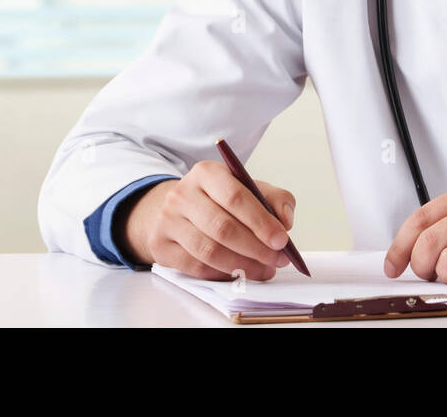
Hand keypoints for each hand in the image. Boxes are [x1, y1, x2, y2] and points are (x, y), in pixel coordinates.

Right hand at [118, 159, 295, 280]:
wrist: (178, 209)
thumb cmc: (219, 200)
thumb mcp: (247, 188)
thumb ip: (274, 199)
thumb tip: (285, 221)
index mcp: (206, 172)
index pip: (236, 197)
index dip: (261, 221)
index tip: (282, 240)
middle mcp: (182, 194)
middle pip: (223, 227)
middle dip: (256, 248)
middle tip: (277, 260)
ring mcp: (167, 221)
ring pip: (209, 251)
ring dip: (242, 266)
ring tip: (264, 270)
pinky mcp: (161, 246)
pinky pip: (196, 267)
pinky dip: (223, 274)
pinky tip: (240, 273)